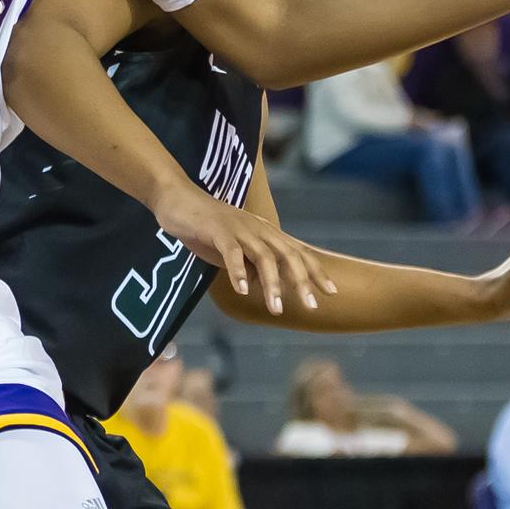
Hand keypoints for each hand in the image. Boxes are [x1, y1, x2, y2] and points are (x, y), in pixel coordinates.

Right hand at [150, 181, 336, 315]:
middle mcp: (258, 229)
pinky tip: (241, 290)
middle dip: (302, 281)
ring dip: (272, 284)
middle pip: (287, 255)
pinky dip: (237, 271)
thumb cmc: (207, 227)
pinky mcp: (217, 230)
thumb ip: (248, 265)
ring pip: (263, 256)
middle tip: (311, 307)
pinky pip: (231, 252)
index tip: (332, 293)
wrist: (178, 199)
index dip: (315, 271)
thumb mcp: (233, 250)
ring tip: (276, 309)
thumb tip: (258, 286)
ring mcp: (239, 228)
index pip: (297, 253)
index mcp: (265, 233)